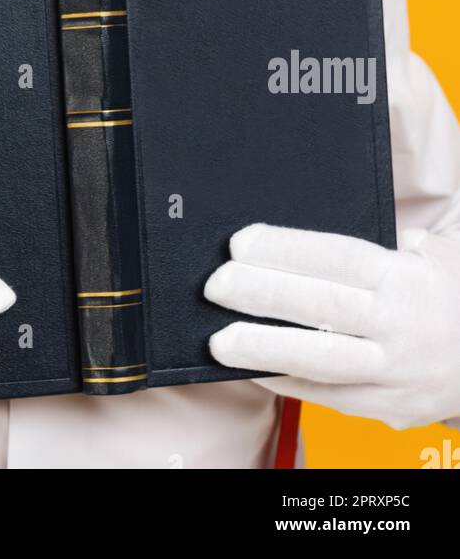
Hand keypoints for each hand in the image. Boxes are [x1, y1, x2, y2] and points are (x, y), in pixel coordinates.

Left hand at [204, 223, 459, 429]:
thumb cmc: (452, 295)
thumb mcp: (431, 254)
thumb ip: (380, 244)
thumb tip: (309, 244)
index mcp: (404, 278)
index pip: (337, 258)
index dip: (286, 249)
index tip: (240, 243)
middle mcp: (398, 326)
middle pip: (321, 308)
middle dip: (262, 295)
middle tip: (215, 285)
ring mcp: (394, 372)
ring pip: (322, 361)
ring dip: (264, 350)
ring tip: (220, 342)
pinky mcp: (390, 408)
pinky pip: (331, 397)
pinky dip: (290, 383)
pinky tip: (254, 370)